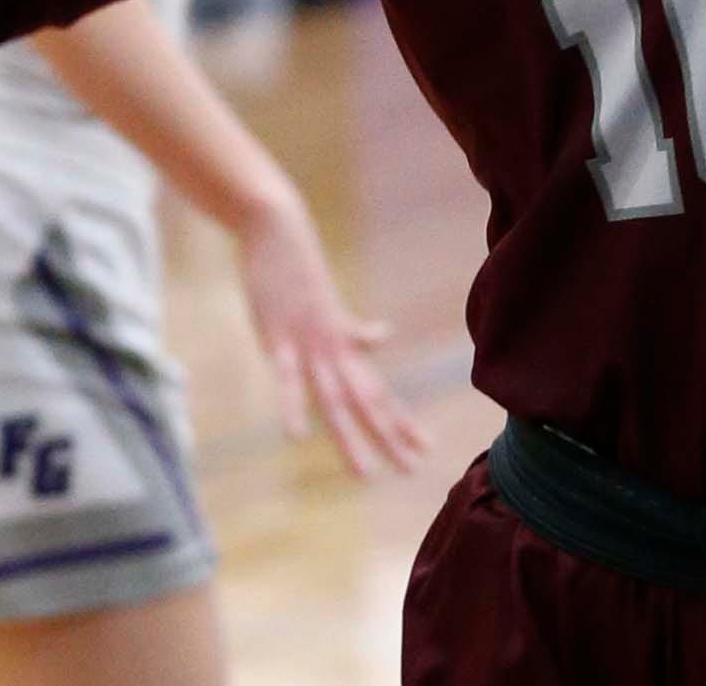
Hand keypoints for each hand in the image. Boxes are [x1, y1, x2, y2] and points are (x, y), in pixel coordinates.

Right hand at [232, 190, 428, 478]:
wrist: (279, 229)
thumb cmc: (301, 271)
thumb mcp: (331, 308)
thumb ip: (353, 331)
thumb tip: (381, 337)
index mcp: (346, 345)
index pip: (378, 391)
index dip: (401, 421)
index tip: (426, 449)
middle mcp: (335, 348)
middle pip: (366, 401)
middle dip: (388, 437)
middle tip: (413, 470)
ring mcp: (309, 344)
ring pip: (333, 399)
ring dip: (348, 438)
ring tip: (364, 475)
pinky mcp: (278, 336)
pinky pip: (287, 378)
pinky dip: (292, 405)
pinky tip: (295, 435)